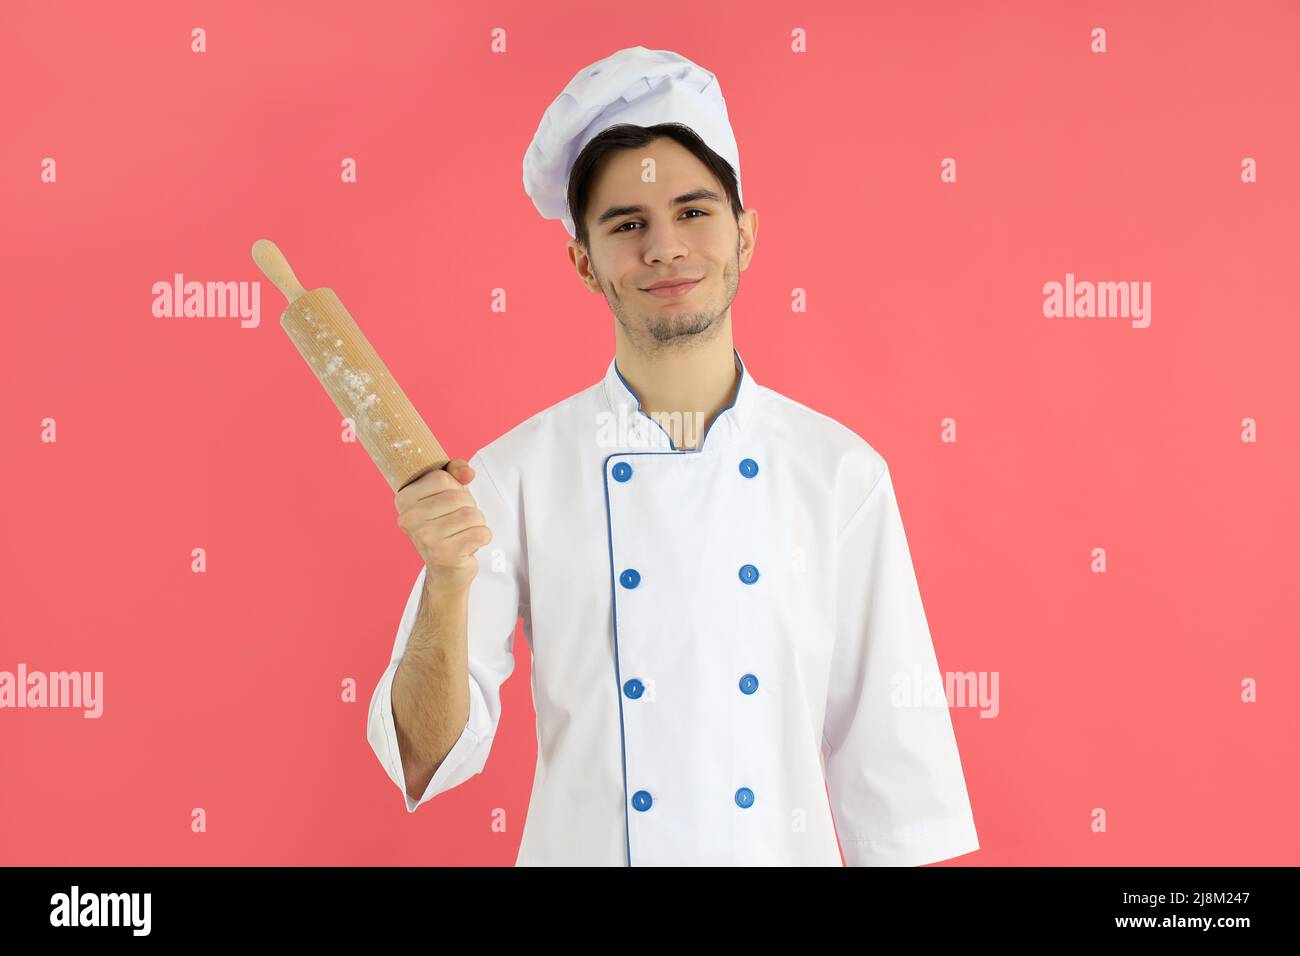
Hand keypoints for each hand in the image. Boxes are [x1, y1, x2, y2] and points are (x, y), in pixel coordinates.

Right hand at [394, 458, 491, 595]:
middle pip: (459, 497)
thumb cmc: (446, 524)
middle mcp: (409, 519)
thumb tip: (468, 473)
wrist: (446, 569)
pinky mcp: (444, 555)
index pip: (442, 478)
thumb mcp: (447, 492)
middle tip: (459, 521)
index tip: (449, 503)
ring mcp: (425, 538)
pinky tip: (470, 544)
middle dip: (469, 506)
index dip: (456, 487)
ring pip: (472, 514)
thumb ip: (455, 471)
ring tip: (464, 532)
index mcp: (404, 499)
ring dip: (477, 522)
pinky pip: (480, 533)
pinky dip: (483, 537)